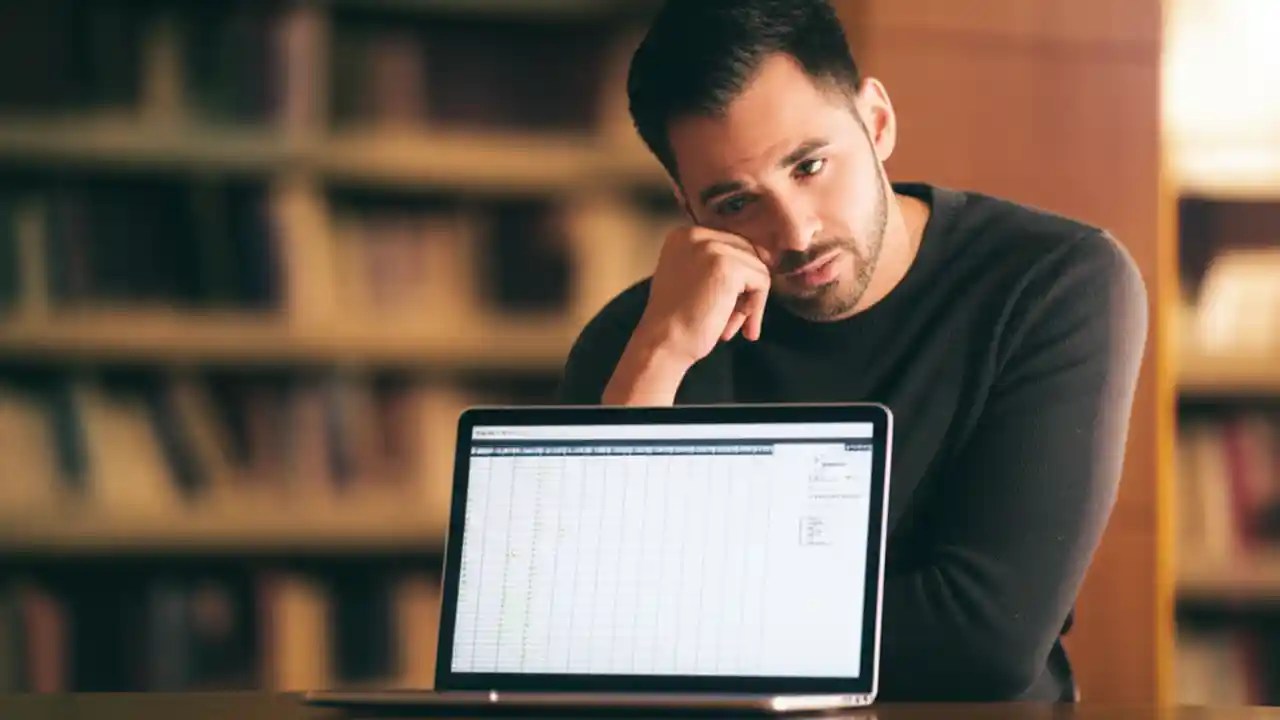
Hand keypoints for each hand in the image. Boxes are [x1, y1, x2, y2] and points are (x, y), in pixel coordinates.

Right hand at [634, 225, 770, 366]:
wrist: (663, 343)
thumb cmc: (676, 321)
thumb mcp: (691, 279)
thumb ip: (716, 265)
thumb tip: (762, 259)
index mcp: (684, 235)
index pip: (730, 245)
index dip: (735, 279)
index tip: (725, 307)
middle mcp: (695, 234)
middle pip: (746, 253)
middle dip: (745, 288)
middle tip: (732, 320)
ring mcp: (712, 247)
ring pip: (757, 268)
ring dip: (750, 301)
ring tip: (730, 326)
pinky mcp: (728, 266)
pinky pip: (762, 281)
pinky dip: (756, 307)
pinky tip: (740, 328)